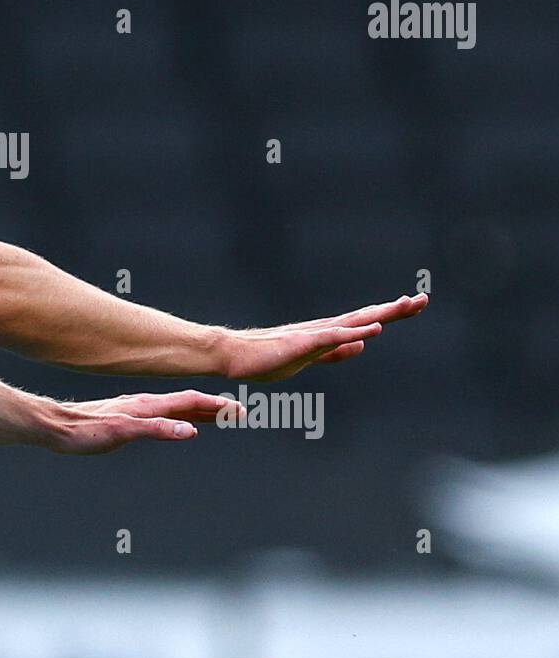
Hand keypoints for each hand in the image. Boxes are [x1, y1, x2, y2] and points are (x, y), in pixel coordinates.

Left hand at [48, 390, 245, 454]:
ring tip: (219, 415)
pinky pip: (164, 415)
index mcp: (148, 405)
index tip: (239, 410)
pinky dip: (181, 417)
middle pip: (188, 402)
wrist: (58, 426)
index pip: (190, 401)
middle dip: (215, 406)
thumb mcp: (122, 431)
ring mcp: (137, 409)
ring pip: (177, 407)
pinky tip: (180, 423)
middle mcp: (145, 404)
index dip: (216, 406)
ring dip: (201, 410)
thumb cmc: (85, 430)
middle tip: (240, 412)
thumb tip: (190, 430)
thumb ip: (156, 429)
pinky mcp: (129, 417)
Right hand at [218, 292, 428, 381]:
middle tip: (422, 299)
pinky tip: (372, 329)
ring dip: (380, 314)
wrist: (234, 355)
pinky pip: (333, 337)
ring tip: (405, 305)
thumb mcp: (310, 358)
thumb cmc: (266, 358)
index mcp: (328, 334)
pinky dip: (355, 332)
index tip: (415, 304)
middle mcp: (325, 329)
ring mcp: (314, 335)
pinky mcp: (302, 343)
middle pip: (366, 316)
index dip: (390, 313)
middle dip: (395, 309)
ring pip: (354, 322)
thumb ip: (336, 352)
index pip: (365, 321)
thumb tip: (363, 347)